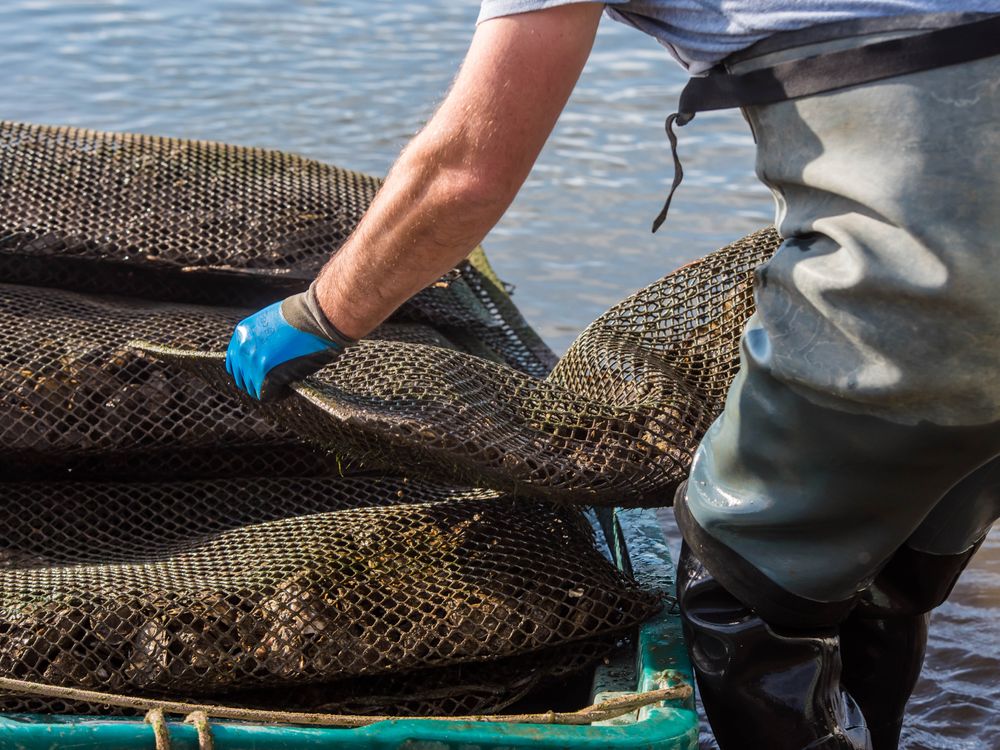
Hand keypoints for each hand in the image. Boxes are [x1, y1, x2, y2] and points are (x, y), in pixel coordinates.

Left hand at [225, 283, 354, 400]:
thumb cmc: (305, 316)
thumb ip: (264, 338)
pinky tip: (290, 388)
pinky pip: (268, 395)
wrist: (318, 317)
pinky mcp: (267, 375)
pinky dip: (279, 395)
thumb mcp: (273, 321)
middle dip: (258, 382)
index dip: (249, 371)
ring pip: (253, 389)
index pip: (235, 361)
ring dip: (269, 389)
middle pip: (242, 378)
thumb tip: (268, 352)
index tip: (263, 374)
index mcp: (243, 333)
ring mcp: (253, 363)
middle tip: (276, 382)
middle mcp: (243, 348)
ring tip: (286, 384)